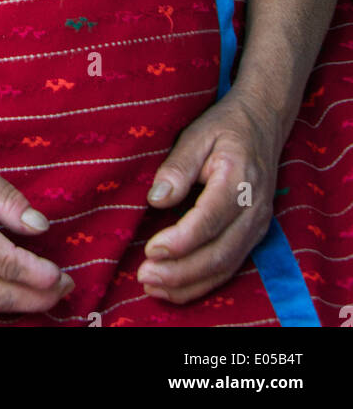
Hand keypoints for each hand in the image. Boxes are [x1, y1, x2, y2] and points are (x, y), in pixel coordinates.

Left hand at [137, 89, 280, 303]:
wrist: (263, 122)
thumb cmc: (226, 126)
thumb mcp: (198, 134)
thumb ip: (178, 166)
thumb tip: (156, 199)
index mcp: (239, 180)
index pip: (210, 220)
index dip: (180, 240)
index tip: (151, 250)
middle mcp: (254, 209)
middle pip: (218, 253)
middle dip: (180, 271)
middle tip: (145, 275)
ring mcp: (257, 225)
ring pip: (225, 267)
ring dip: (189, 283)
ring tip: (153, 287)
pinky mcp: (254, 234)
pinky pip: (230, 267)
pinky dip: (202, 282)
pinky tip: (175, 287)